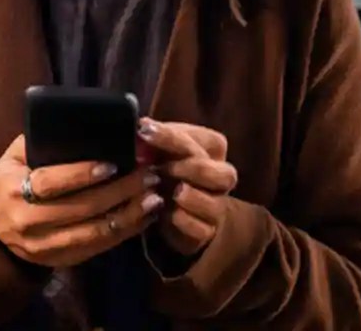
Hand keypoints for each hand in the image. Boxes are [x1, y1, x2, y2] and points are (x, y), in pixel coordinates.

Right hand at [0, 135, 164, 267]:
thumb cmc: (11, 183)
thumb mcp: (14, 158)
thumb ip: (40, 141)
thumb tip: (79, 123)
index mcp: (15, 189)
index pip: (51, 182)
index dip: (82, 174)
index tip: (113, 163)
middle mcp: (28, 220)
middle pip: (81, 208)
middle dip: (119, 191)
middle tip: (148, 175)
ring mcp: (45, 245)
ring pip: (94, 232)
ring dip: (129, 215)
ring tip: (153, 197)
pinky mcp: (61, 259)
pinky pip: (98, 247)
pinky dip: (125, 232)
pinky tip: (144, 217)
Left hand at [137, 118, 238, 256]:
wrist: (167, 207)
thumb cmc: (163, 166)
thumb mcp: (159, 146)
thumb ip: (153, 138)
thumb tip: (138, 128)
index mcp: (213, 149)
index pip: (204, 140)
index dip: (171, 136)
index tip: (143, 130)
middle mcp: (221, 177)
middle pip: (221, 173)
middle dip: (190, 168)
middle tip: (161, 167)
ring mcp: (216, 207)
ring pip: (215, 204)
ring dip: (191, 197)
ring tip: (170, 192)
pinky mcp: (205, 231)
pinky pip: (201, 229)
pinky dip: (184, 221)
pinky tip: (167, 214)